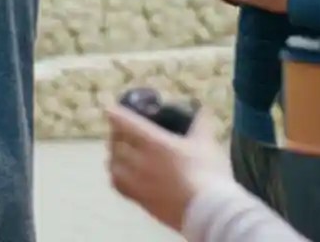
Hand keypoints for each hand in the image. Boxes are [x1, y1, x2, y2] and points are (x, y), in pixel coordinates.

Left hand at [106, 105, 229, 231]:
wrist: (209, 212)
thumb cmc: (209, 174)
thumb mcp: (206, 143)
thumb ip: (200, 123)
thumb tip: (201, 108)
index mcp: (154, 143)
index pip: (126, 123)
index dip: (116, 115)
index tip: (110, 110)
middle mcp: (140, 161)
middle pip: (116, 143)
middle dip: (116, 134)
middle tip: (121, 131)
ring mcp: (138, 182)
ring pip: (113, 165)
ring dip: (114, 155)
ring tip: (120, 152)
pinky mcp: (140, 200)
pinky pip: (118, 185)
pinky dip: (116, 175)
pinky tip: (122, 174)